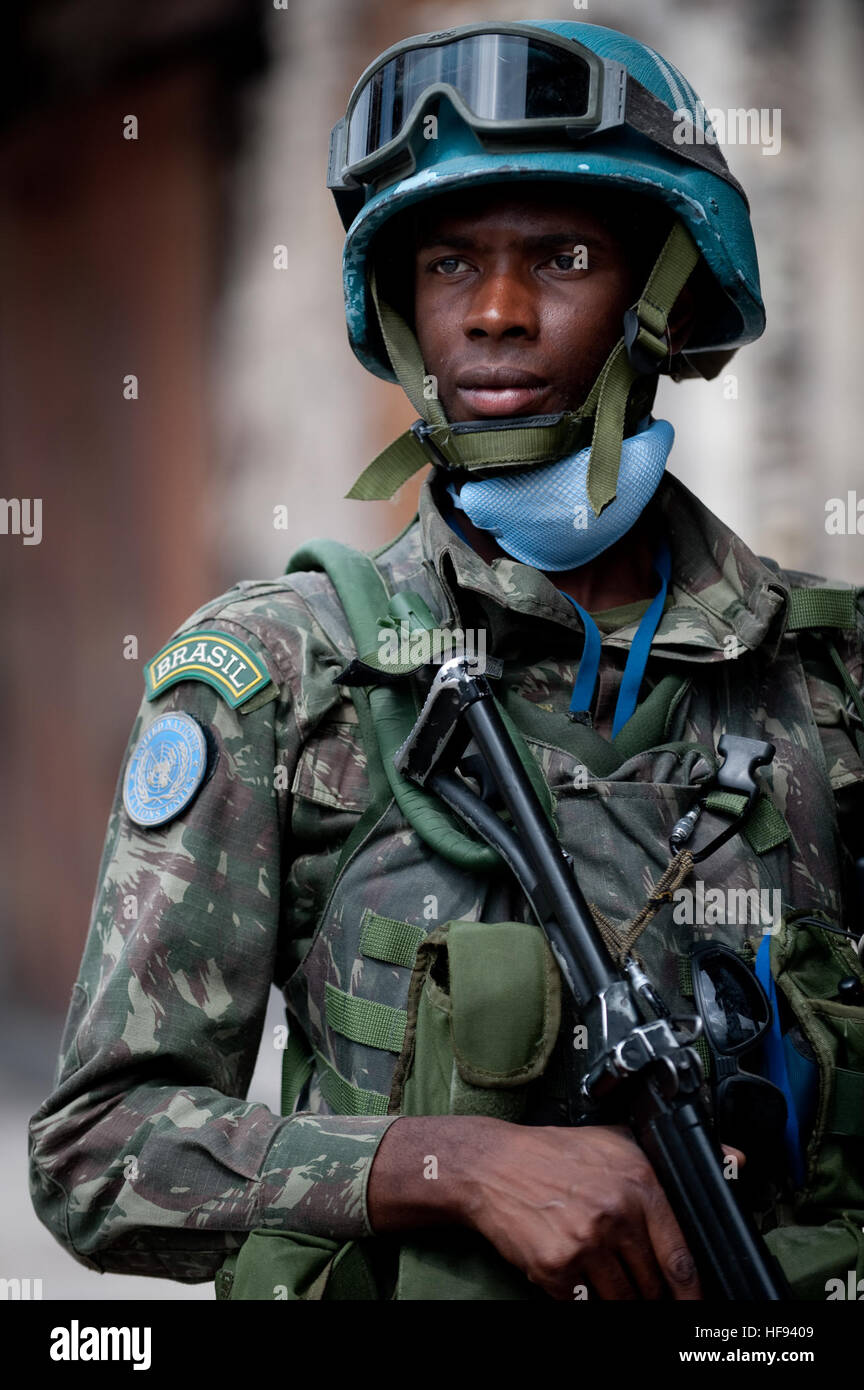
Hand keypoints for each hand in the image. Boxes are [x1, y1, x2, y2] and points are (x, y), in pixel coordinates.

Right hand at [456, 1120, 707, 1300]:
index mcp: (639, 1184)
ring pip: (622, 1301)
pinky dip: (582, 1297)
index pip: (681, 1258)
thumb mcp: (618, 1140)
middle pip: (653, 1286)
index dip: (693, 1293)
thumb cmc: (556, 1154)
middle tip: (641, 1285)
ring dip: (618, 1297)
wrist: (492, 1165)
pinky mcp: (556, 1269)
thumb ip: (672, 1157)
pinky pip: (584, 1305)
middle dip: (651, 1293)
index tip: (697, 1306)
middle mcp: (616, 1214)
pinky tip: (573, 1270)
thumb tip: (737, 1160)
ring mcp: (585, 1244)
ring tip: (603, 1273)